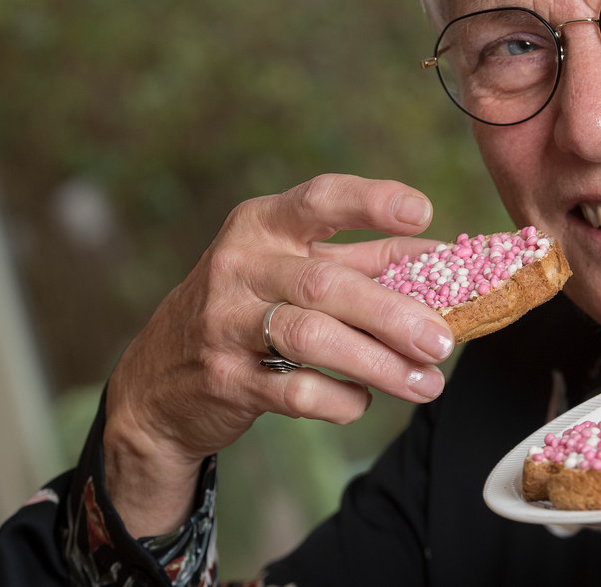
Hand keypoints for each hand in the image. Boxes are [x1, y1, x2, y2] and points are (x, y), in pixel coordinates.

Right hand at [103, 174, 455, 535]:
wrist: (157, 382)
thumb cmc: (249, 309)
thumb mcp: (292, 270)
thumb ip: (362, 261)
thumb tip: (443, 260)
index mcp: (263, 225)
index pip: (320, 199)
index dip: (372, 201)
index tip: (421, 212)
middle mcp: (239, 265)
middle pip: (327, 283)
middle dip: (394, 314)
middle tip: (443, 341)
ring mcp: (224, 322)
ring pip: (312, 337)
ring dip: (379, 363)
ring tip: (426, 383)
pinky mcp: (223, 379)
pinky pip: (294, 390)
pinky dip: (339, 399)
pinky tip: (364, 402)